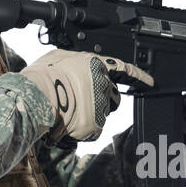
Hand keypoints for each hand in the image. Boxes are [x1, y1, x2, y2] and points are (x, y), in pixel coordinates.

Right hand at [22, 50, 152, 142]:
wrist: (36, 96)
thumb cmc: (42, 76)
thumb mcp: (59, 57)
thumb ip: (75, 62)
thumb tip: (75, 67)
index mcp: (96, 65)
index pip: (125, 70)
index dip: (138, 76)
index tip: (150, 81)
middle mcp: (104, 84)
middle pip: (111, 95)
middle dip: (99, 99)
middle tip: (77, 99)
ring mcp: (101, 105)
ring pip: (102, 112)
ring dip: (91, 113)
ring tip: (69, 109)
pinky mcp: (96, 124)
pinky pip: (92, 129)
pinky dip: (82, 128)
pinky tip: (68, 121)